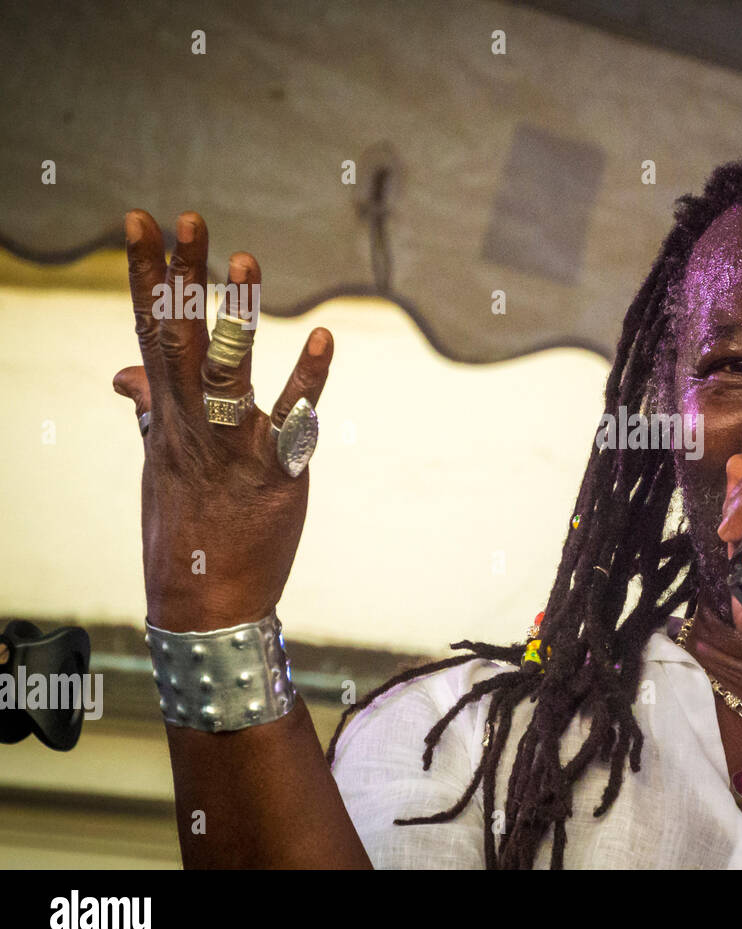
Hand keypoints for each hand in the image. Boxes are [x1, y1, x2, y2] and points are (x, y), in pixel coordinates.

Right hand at [112, 210, 333, 631]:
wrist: (205, 603)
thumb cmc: (186, 528)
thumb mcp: (159, 461)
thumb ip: (150, 408)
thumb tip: (124, 372)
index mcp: (166, 417)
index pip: (150, 332)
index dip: (145, 275)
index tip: (140, 221)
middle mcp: (192, 426)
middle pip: (180, 339)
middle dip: (180, 276)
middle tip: (185, 217)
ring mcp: (232, 448)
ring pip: (229, 372)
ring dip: (236, 316)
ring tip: (245, 260)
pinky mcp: (276, 472)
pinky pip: (294, 419)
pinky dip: (309, 378)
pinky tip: (324, 337)